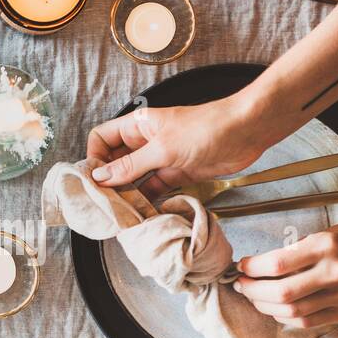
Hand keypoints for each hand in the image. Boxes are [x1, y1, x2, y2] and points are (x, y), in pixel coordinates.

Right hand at [86, 94, 267, 195]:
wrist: (245, 132)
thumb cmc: (207, 128)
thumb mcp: (163, 148)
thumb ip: (131, 165)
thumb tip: (101, 176)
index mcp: (138, 126)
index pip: (102, 139)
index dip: (94, 157)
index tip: (92, 179)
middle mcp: (146, 141)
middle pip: (116, 161)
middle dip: (108, 180)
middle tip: (103, 202)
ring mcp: (162, 158)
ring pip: (135, 178)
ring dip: (127, 193)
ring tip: (121, 212)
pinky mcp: (177, 172)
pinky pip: (155, 188)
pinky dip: (148, 200)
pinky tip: (143, 212)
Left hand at [234, 216, 337, 327]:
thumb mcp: (328, 232)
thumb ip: (298, 250)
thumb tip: (261, 265)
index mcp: (327, 246)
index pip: (278, 263)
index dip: (253, 268)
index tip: (242, 266)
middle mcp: (335, 272)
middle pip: (281, 292)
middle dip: (253, 290)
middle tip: (241, 284)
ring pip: (292, 312)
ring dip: (265, 306)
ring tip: (254, 296)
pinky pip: (308, 322)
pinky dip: (286, 317)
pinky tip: (276, 308)